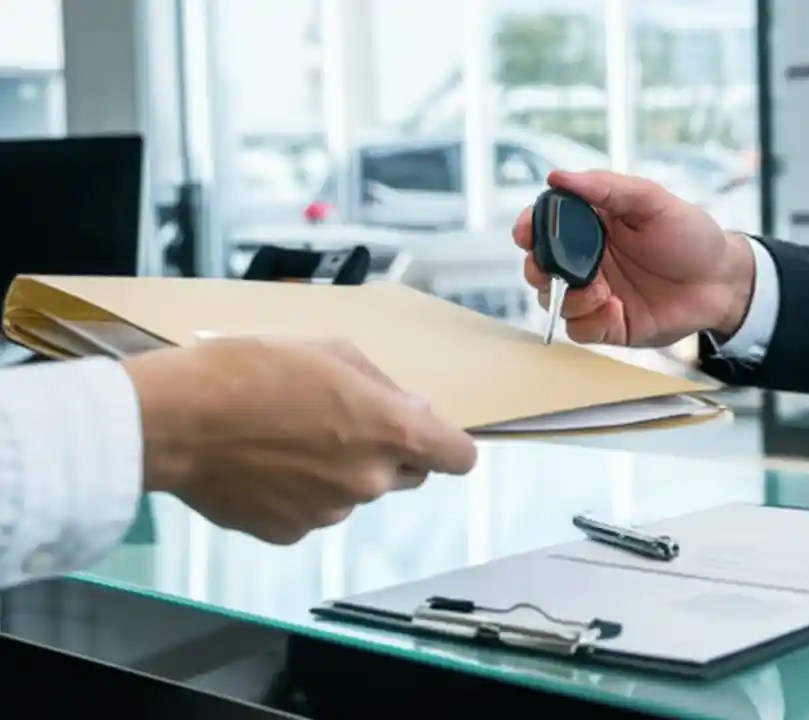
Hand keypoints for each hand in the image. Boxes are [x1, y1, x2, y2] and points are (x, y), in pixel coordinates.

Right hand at [123, 338, 476, 543]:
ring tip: (290, 438)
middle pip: (409, 475)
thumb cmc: (248, 373)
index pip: (458, 457)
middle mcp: (369, 480)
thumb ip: (383, 386)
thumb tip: (412, 408)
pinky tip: (267, 464)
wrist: (174, 421)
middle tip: (344, 423)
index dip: (448, 446)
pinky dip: (300, 493)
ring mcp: (330, 511)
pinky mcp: (291, 532)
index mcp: (389, 431)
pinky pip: (313, 511)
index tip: (432, 438)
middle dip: (390, 452)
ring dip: (340, 471)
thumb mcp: (330, 351)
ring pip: (356, 492)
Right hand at [513, 169, 756, 346]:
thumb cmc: (692, 236)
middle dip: (538, 269)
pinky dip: (588, 321)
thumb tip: (558, 177)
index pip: (545, 226)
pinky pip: (578, 330)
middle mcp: (588, 261)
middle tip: (557, 270)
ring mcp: (596, 294)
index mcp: (593, 226)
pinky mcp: (608, 324)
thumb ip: (606, 186)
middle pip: (539, 267)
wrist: (723, 281)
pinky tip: (613, 310)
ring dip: (567, 297)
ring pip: (552, 300)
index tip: (525, 232)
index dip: (527, 228)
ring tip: (600, 292)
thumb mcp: (653, 200)